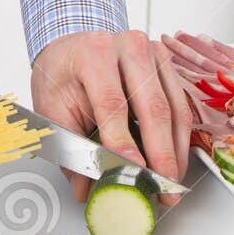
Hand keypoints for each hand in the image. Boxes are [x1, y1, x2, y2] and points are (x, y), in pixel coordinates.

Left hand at [31, 30, 191, 204]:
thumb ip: (70, 147)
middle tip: (162, 186)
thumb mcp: (52, 107)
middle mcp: (127, 47)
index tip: (135, 169)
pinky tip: (175, 161)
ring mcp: (152, 54)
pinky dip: (180, 139)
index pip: (112, 102)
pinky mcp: (167, 65)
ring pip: (174, 108)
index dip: (124, 140)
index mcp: (93, 53)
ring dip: (176, 151)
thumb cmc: (62, 74)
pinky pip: (181, 106)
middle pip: (152, 106)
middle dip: (160, 154)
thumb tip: (84, 187)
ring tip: (171, 182)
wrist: (71, 48)